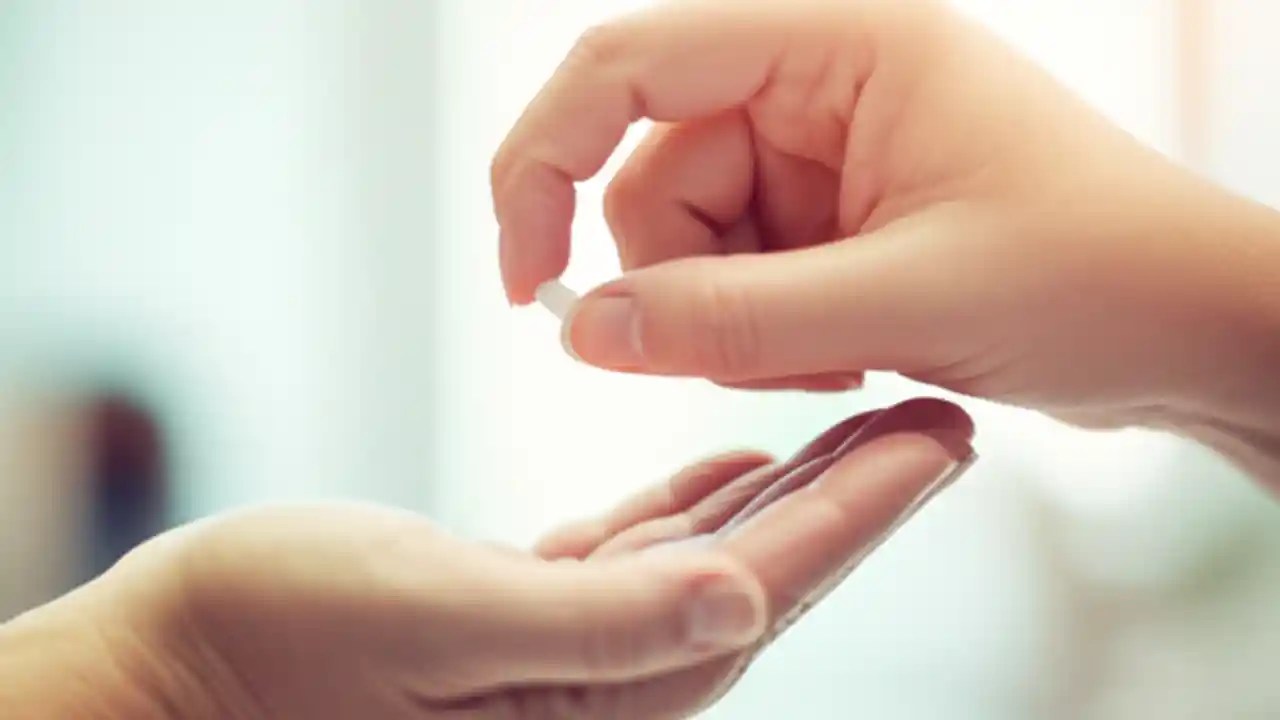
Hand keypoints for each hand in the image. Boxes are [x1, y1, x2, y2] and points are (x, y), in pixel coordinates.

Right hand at [0, 399, 972, 719]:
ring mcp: (570, 639)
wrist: (184, 668)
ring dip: (796, 484)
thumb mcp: (438, 624)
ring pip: (718, 546)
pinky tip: (738, 462)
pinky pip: (644, 546)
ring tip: (861, 417)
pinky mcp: (525, 603)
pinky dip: (701, 499)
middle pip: (771, 563)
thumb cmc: (282, 653)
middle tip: (938, 416)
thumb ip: (593, 624)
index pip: (774, 581)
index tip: (943, 439)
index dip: (866, 508)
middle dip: (861, 490)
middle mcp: (610, 669)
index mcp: (610, 681)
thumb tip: (742, 599)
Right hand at [491, 0, 1279, 476]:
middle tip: (764, 357)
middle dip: (681, 287)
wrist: (1189, 331)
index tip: (524, 275)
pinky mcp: (825, 218)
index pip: (627, 64)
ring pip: (684, 245)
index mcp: (837, 39)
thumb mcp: (908, 302)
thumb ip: (731, 320)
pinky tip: (845, 355)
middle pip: (649, 179)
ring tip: (836, 356)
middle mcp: (813, 81)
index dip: (545, 160)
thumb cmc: (1098, 278)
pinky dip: (763, 338)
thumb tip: (582, 329)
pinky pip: (731, 281)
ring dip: (731, 324)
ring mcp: (817, 153)